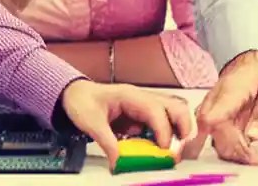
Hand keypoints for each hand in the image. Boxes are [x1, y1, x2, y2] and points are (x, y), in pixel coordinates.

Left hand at [60, 80, 194, 172]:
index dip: (163, 129)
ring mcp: (144, 107)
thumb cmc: (82, 101)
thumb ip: (106, 141)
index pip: (156, 109)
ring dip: (177, 130)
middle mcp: (142, 99)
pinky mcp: (141, 116)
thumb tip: (119, 161)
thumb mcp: (90, 122)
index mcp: (131, 96)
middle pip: (174, 106)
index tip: (164, 148)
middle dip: (182, 126)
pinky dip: (164, 136)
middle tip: (179, 148)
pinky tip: (157, 150)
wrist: (74, 95)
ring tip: (172, 151)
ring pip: (172, 113)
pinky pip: (160, 124)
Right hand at [183, 50, 257, 164]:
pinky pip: (215, 138)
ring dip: (231, 152)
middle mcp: (214, 103)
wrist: (249, 65)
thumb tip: (253, 136)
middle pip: (212, 135)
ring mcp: (210, 111)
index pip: (212, 118)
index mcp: (229, 93)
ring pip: (212, 138)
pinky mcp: (211, 119)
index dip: (223, 138)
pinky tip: (244, 150)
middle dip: (234, 151)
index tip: (245, 150)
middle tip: (254, 157)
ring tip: (251, 156)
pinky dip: (229, 148)